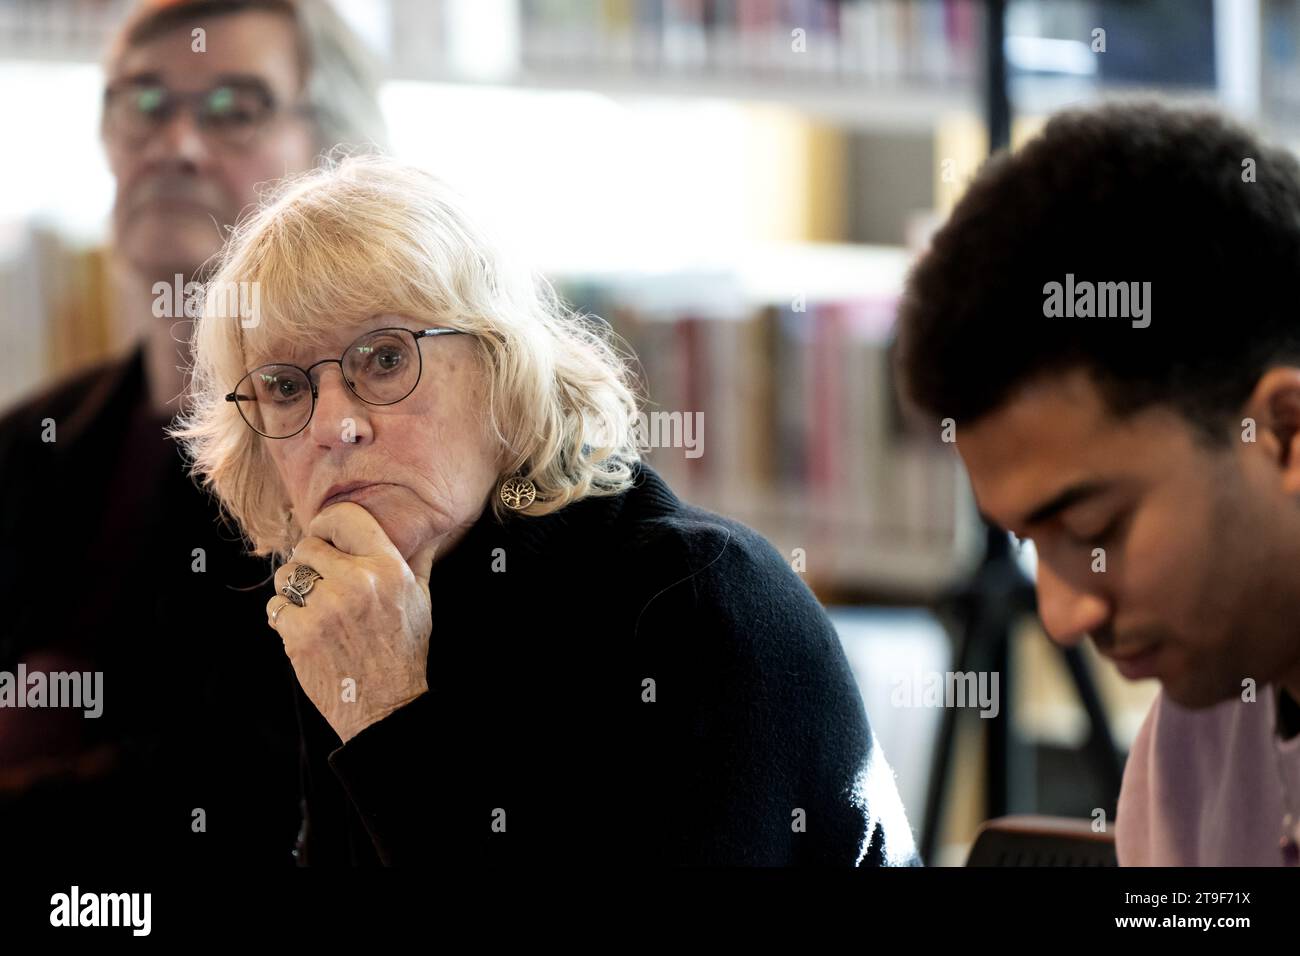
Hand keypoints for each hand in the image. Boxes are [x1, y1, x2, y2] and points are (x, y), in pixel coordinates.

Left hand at [267, 502, 436, 742]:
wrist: (385, 705)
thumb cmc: (403, 649)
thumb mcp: (421, 599)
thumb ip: (419, 559)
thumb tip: (431, 529)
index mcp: (389, 568)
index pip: (344, 517)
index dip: (327, 524)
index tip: (325, 537)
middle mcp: (357, 582)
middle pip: (307, 546)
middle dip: (309, 563)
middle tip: (321, 583)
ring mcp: (326, 609)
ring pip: (286, 575)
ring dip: (293, 590)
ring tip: (313, 608)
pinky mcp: (301, 634)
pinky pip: (276, 607)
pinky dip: (285, 618)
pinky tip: (306, 630)